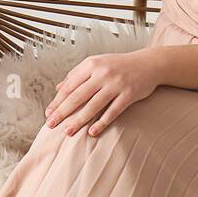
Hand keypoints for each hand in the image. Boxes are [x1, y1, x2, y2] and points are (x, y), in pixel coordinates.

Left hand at [44, 50, 159, 137]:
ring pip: (93, 105)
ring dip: (79, 120)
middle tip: (51, 125)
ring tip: (67, 132)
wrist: (149, 63)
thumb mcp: (97, 64)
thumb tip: (58, 88)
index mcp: (91, 64)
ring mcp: (116, 83)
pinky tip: (92, 132)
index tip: (48, 113)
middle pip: (78, 96)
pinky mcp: (129, 94)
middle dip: (63, 112)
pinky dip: (102, 122)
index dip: (58, 101)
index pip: (70, 85)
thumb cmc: (119, 65)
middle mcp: (102, 73)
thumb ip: (77, 74)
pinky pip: (113, 111)